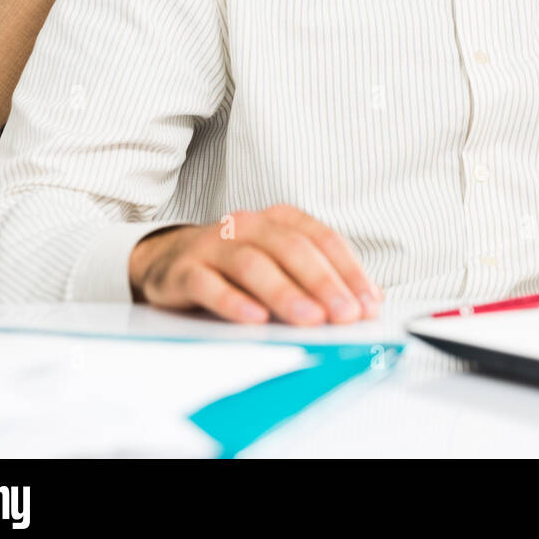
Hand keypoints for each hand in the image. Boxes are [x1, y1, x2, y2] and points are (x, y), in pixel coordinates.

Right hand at [128, 204, 383, 325]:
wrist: (168, 260)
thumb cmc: (235, 265)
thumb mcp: (281, 263)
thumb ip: (323, 277)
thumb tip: (370, 301)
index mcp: (279, 219)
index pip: (323, 239)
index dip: (349, 271)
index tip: (368, 303)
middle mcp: (248, 225)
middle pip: (292, 249)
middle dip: (324, 283)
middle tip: (345, 315)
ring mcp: (214, 245)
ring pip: (254, 265)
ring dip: (286, 293)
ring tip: (310, 319)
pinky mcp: (185, 270)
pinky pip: (209, 285)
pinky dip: (234, 302)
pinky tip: (256, 319)